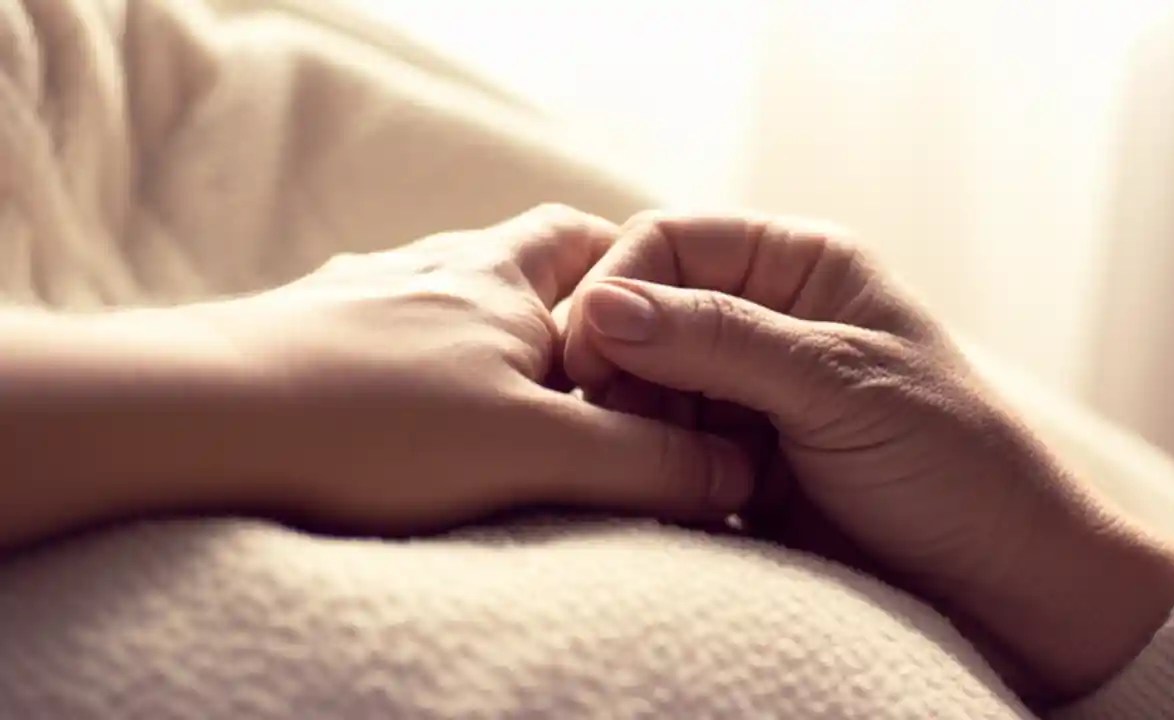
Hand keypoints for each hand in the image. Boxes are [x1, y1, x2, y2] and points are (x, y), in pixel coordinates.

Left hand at [194, 205, 752, 533]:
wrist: (195, 419)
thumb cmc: (374, 424)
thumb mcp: (539, 451)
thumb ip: (647, 463)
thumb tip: (738, 475)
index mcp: (499, 276)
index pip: (589, 239)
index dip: (635, 270)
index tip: (665, 317)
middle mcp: (431, 268)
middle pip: (517, 264)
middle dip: (564, 309)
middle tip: (595, 374)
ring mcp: (361, 297)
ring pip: (446, 301)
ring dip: (483, 340)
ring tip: (505, 404)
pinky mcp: (302, 336)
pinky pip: (382, 338)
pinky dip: (413, 368)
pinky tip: (405, 417)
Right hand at [563, 213, 1173, 701]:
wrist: (1001, 586)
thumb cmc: (954, 466)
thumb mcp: (839, 385)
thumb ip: (720, 339)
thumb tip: (601, 305)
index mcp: (801, 266)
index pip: (670, 241)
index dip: (618, 287)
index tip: (586, 353)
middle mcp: (766, 318)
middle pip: (642, 312)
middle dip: (616, 362)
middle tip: (609, 420)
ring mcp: (745, 393)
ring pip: (639, 383)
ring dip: (631, 421)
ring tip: (655, 468)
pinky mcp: (732, 460)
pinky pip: (658, 445)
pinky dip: (647, 465)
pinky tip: (667, 494)